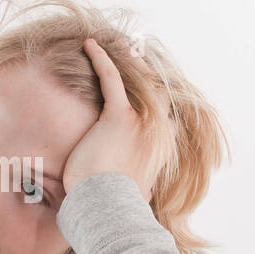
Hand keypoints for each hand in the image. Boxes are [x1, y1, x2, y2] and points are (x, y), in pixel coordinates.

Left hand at [62, 38, 169, 203]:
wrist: (108, 208)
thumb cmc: (115, 205)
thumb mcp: (138, 196)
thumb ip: (142, 187)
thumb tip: (143, 199)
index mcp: (162, 149)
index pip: (164, 117)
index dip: (156, 102)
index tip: (146, 89)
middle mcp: (157, 131)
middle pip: (159, 92)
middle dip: (149, 74)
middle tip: (136, 57)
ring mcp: (141, 121)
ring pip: (138, 80)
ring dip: (128, 61)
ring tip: (116, 45)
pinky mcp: (119, 115)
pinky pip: (112, 78)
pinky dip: (101, 59)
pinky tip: (90, 45)